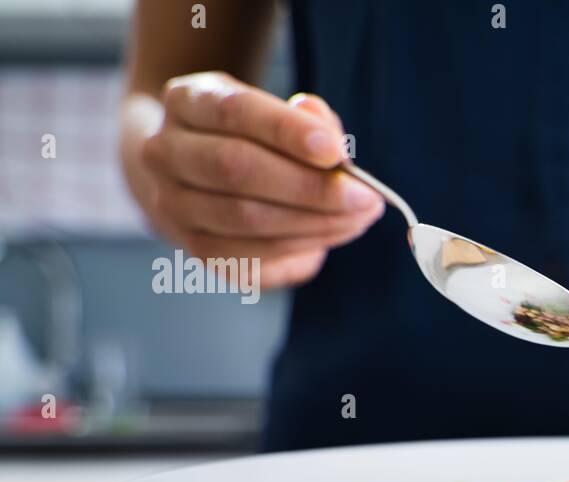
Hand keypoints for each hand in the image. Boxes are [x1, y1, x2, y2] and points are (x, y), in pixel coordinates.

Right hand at [124, 71, 384, 287]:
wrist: (199, 173)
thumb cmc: (253, 137)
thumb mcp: (277, 113)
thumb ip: (308, 120)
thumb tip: (328, 136)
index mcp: (186, 101)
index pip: (233, 110)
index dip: (286, 131)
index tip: (334, 149)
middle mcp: (165, 152)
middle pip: (235, 169)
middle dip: (310, 187)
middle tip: (365, 197)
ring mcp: (173, 204)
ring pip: (245, 218)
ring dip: (314, 222)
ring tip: (360, 217)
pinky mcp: (195, 248)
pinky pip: (253, 255)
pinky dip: (301, 247)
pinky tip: (334, 234)